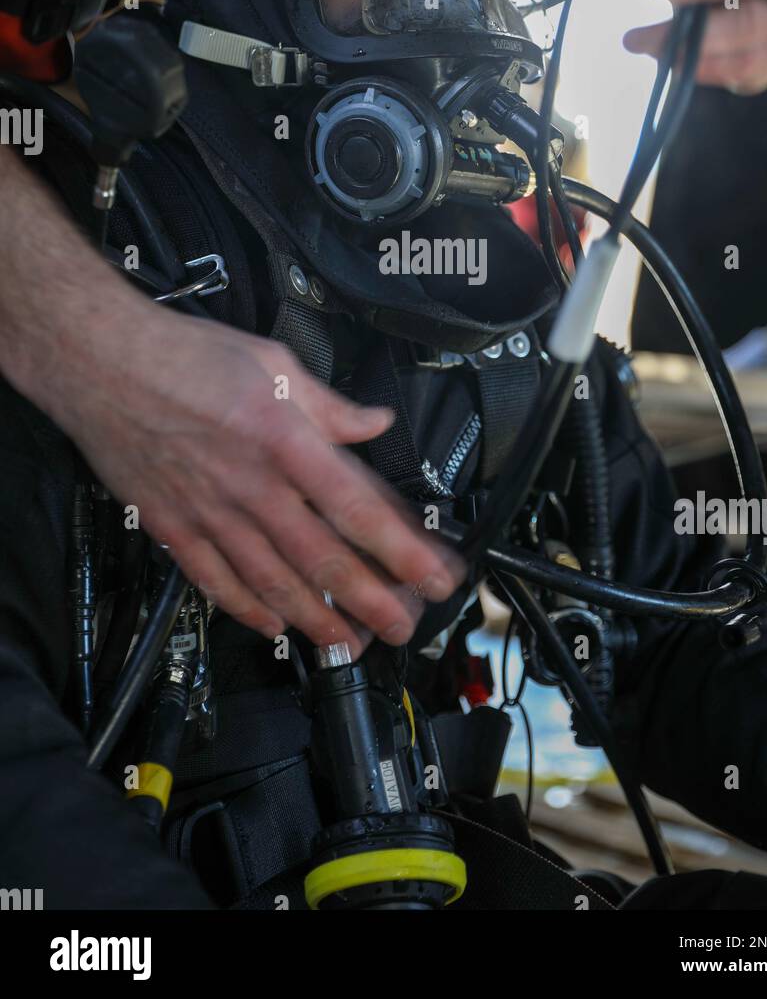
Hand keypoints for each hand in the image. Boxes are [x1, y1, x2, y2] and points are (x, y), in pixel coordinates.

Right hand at [56, 305, 464, 654]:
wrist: (100, 361)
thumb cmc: (184, 355)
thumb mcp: (274, 364)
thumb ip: (330, 405)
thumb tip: (372, 421)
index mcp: (284, 440)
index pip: (357, 508)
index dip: (402, 550)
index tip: (434, 574)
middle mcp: (251, 485)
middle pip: (322, 559)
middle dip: (370, 601)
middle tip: (402, 627)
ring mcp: (209, 512)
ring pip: (272, 582)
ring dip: (316, 619)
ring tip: (350, 642)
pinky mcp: (172, 526)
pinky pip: (214, 581)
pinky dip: (246, 610)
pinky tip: (272, 624)